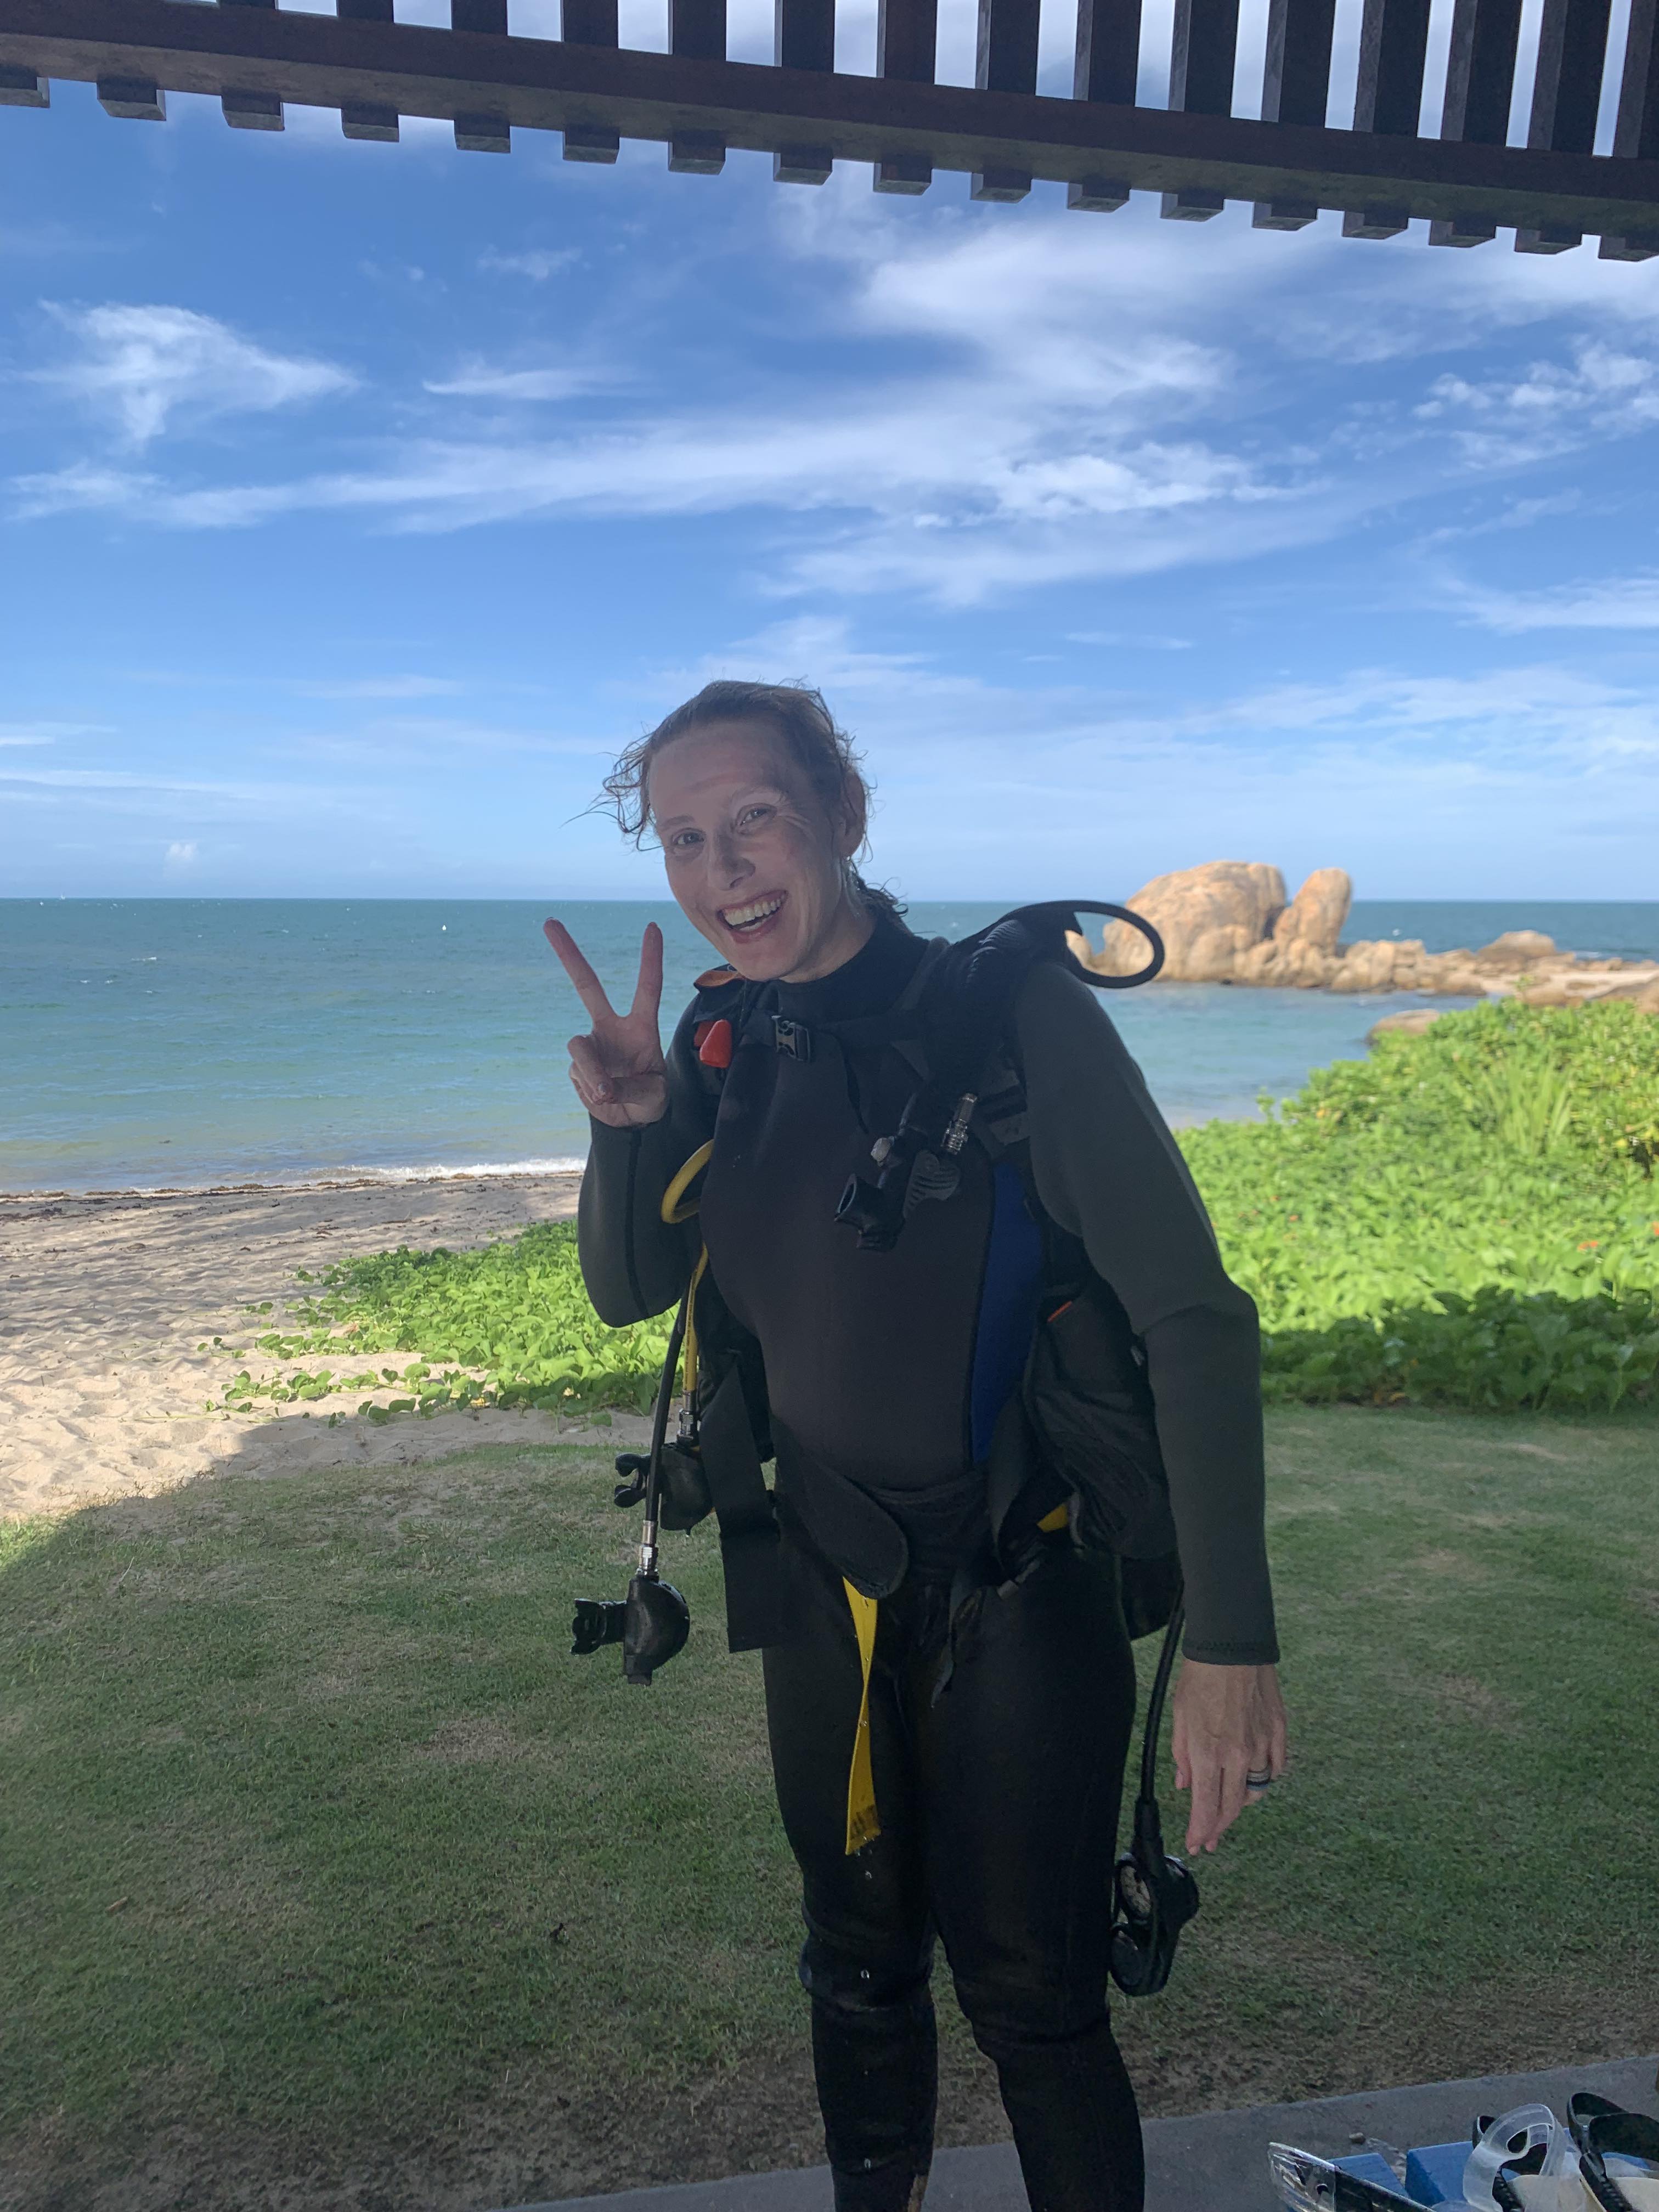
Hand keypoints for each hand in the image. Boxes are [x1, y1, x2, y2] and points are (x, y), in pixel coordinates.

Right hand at [544, 919, 667, 1128]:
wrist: (630, 1119)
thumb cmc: (650, 1098)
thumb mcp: (654, 1095)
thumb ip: (631, 1088)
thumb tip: (602, 1088)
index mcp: (641, 1027)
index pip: (648, 989)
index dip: (650, 959)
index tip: (653, 927)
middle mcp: (612, 1027)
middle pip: (587, 985)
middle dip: (568, 954)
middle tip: (549, 922)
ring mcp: (591, 1044)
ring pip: (579, 1047)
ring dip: (592, 1072)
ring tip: (607, 1094)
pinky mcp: (576, 1065)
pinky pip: (579, 1073)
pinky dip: (591, 1090)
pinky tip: (603, 1097)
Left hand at [1171, 1659, 1287, 1854]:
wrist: (1232, 1647)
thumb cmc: (1201, 1678)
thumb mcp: (1179, 1716)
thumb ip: (1182, 1755)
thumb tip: (1185, 1784)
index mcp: (1208, 1753)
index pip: (1206, 1807)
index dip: (1200, 1831)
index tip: (1196, 1844)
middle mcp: (1237, 1755)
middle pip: (1232, 1807)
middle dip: (1219, 1828)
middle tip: (1210, 1839)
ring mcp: (1262, 1745)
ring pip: (1255, 1791)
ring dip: (1241, 1803)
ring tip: (1229, 1807)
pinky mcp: (1278, 1733)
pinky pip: (1274, 1768)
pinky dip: (1264, 1778)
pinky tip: (1253, 1779)